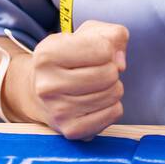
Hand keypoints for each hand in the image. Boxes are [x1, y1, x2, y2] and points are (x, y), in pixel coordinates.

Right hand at [19, 21, 127, 139]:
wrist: (44, 92)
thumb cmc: (71, 58)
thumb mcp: (88, 34)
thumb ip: (113, 35)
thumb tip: (120, 63)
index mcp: (47, 54)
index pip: (103, 49)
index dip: (107, 49)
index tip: (94, 53)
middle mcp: (47, 84)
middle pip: (109, 74)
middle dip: (111, 70)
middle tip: (97, 71)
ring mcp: (58, 110)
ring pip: (113, 94)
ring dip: (112, 88)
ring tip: (95, 86)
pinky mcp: (72, 130)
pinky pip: (114, 113)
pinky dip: (113, 105)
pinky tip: (97, 101)